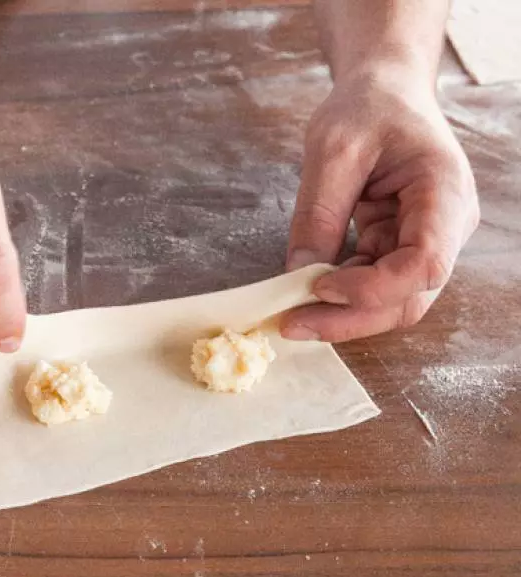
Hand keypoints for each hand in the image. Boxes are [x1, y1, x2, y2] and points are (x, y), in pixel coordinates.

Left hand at [281, 68, 478, 341]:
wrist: (385, 92)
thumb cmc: (368, 107)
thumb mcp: (333, 148)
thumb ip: (319, 210)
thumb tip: (298, 271)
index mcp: (444, 191)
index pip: (425, 264)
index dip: (373, 288)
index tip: (318, 286)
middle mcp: (447, 225)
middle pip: (410, 296)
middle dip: (350, 317)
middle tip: (291, 324)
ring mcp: (427, 239)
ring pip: (394, 300)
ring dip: (343, 313)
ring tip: (291, 313)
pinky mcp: (401, 245)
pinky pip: (375, 284)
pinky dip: (340, 294)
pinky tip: (303, 293)